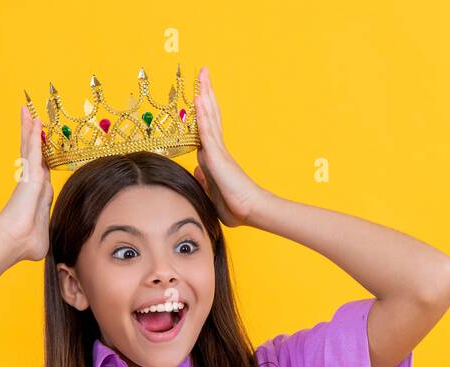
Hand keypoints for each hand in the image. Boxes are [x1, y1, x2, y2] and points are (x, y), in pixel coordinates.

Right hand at [0, 105, 52, 261]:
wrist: (14, 240)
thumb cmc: (26, 243)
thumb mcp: (42, 235)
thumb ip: (45, 229)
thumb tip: (42, 238)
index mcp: (36, 196)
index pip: (40, 171)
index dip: (40, 158)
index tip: (41, 147)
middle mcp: (31, 183)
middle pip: (33, 155)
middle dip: (32, 137)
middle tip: (30, 119)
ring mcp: (29, 178)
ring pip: (30, 148)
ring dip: (30, 130)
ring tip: (28, 111)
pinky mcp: (29, 175)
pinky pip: (33, 150)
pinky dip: (34, 135)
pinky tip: (35, 120)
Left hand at [193, 66, 268, 227]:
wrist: (251, 210)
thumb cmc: (236, 207)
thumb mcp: (214, 193)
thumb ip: (206, 181)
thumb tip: (198, 171)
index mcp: (215, 157)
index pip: (207, 127)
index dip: (204, 109)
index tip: (199, 93)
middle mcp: (216, 149)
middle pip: (210, 114)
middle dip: (206, 92)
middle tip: (203, 73)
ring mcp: (217, 150)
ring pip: (209, 116)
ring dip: (204, 94)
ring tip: (202, 74)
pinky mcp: (216, 156)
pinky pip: (206, 131)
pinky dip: (201, 114)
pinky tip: (198, 98)